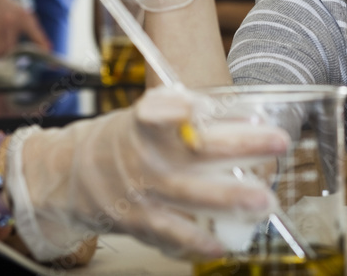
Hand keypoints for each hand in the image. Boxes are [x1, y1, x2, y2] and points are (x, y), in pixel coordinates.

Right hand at [0, 0, 50, 56]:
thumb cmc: (14, 12)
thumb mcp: (29, 21)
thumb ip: (39, 37)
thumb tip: (49, 51)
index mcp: (22, 19)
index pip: (27, 41)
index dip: (27, 53)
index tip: (31, 62)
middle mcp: (6, 21)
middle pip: (5, 51)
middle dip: (6, 55)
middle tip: (8, 54)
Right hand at [4, 86, 288, 260]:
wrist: (67, 176)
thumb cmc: (123, 142)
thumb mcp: (143, 118)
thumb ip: (186, 117)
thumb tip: (246, 121)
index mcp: (141, 125)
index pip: (153, 112)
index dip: (174, 109)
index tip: (195, 104)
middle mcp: (141, 159)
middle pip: (193, 154)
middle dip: (240, 148)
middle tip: (278, 143)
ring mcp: (140, 194)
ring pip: (190, 199)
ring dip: (230, 201)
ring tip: (263, 202)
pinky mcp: (139, 224)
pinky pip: (173, 236)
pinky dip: (200, 242)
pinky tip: (224, 242)